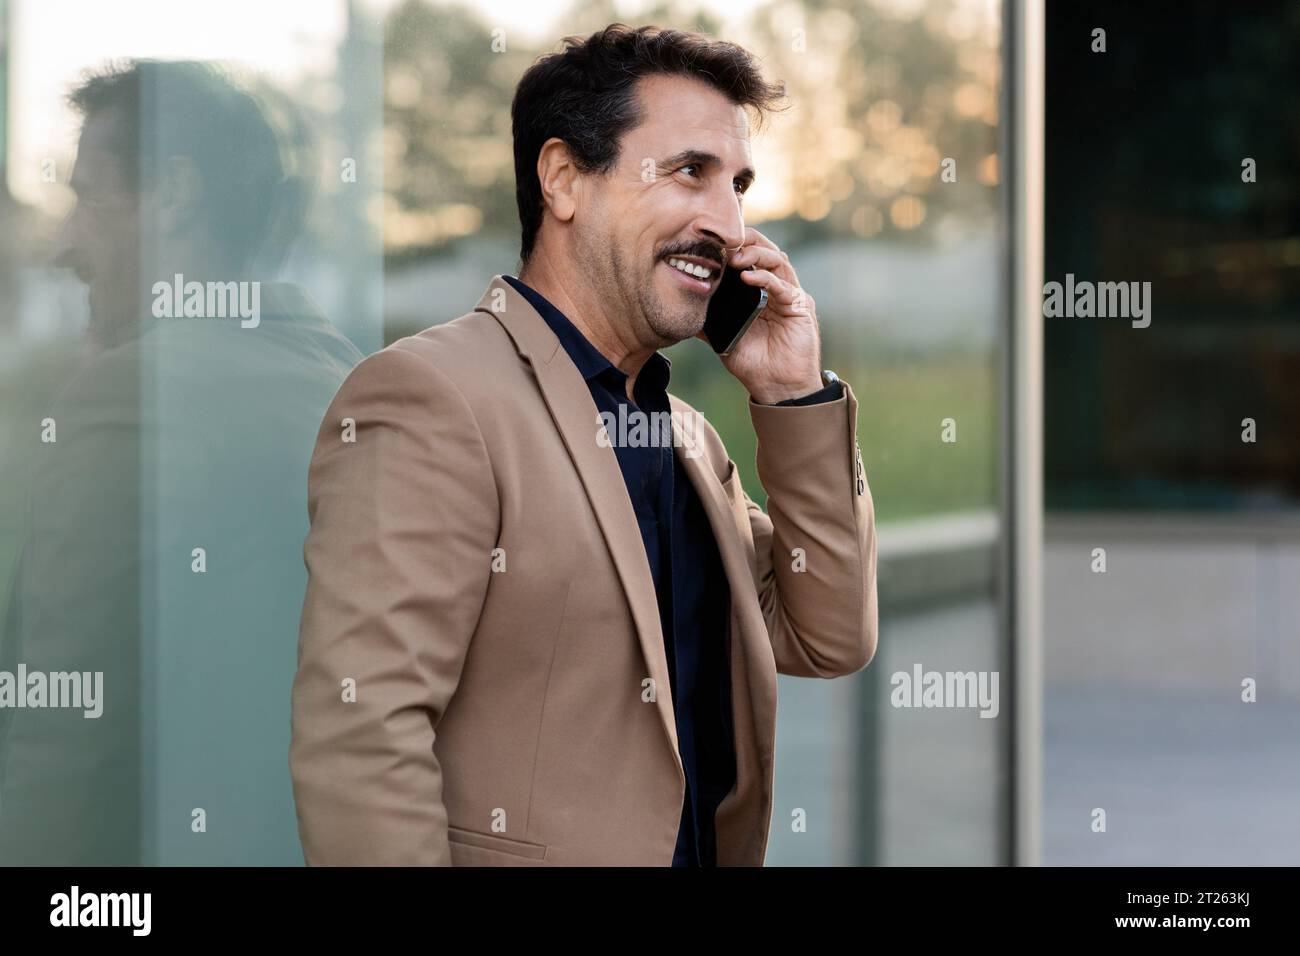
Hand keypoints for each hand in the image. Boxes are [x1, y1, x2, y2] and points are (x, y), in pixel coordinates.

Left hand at [696, 227, 822, 403]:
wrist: (776, 388)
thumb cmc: (754, 364)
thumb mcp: (724, 339)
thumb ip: (709, 322)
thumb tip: (684, 312)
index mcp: (760, 292)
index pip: (750, 257)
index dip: (734, 247)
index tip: (713, 244)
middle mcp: (778, 288)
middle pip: (767, 250)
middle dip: (748, 241)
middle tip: (725, 242)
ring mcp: (790, 296)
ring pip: (778, 260)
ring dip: (757, 254)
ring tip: (735, 257)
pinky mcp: (801, 307)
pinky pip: (784, 286)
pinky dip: (766, 278)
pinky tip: (748, 277)